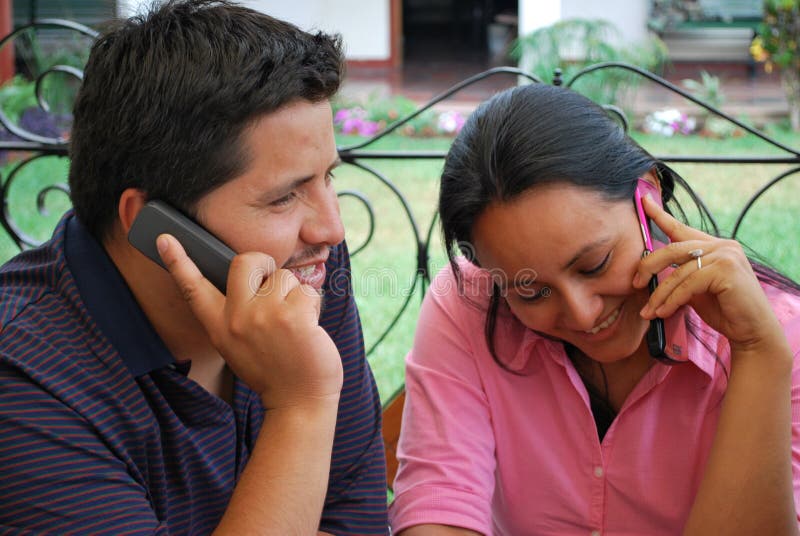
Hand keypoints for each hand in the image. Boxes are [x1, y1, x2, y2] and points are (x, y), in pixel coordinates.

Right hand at [156, 234, 342, 408]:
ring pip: (283, 277)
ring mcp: (263, 315)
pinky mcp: (292, 316)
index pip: (193, 288)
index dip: (178, 262)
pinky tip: (309, 331)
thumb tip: (255, 282)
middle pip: (244, 261)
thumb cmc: (276, 371)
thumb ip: (238, 316)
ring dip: (295, 295)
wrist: (299, 403)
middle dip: (263, 264)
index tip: (165, 238)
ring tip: (294, 325)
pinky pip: (307, 291)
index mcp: (219, 327)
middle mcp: (236, 319)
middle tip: (273, 287)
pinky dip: (313, 308)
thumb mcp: (240, 347)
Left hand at [633, 195, 783, 352]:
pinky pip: (688, 284)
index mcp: (714, 246)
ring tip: (649, 311)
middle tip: (635, 283)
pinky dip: (672, 300)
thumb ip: (680, 277)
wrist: (752, 331)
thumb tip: (649, 276)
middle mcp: (722, 246)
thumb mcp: (696, 290)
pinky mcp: (726, 271)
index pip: (682, 228)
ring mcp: (726, 256)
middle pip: (673, 248)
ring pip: (678, 272)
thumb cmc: (724, 311)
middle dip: (648, 266)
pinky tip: (663, 312)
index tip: (643, 201)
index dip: (660, 215)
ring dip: (659, 294)